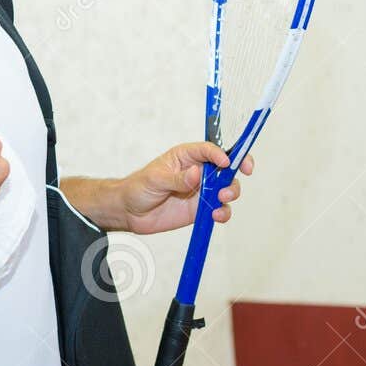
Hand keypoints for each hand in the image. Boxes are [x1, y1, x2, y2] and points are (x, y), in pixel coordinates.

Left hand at [117, 142, 253, 234]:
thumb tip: (196, 173)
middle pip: (226, 167)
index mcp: (186, 156)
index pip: (209, 150)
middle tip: (228, 185)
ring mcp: (202, 190)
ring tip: (221, 199)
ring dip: (231, 192)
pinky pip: (219, 208)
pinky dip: (223, 212)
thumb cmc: (139, 187)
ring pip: (227, 188)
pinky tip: (216, 215)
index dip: (221, 154)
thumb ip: (177, 178)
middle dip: (234, 173)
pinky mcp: (201, 208)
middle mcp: (198, 171)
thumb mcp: (155, 179)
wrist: (130, 212)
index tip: (227, 162)